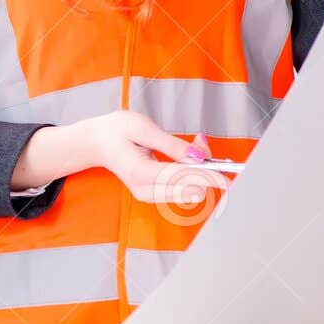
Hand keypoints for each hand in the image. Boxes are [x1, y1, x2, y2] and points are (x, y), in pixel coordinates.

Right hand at [80, 111, 230, 204]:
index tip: (228, 177)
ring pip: (188, 192)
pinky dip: (191, 177)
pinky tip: (188, 160)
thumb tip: (198, 157)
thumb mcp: (142, 128)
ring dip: (199, 173)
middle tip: (200, 142)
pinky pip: (180, 190)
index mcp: (140, 172)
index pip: (182, 177)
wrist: (94, 143)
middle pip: (189, 189)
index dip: (208, 176)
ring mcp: (148, 195)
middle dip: (204, 169)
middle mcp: (144, 189)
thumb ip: (172, 144)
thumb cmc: (114, 132)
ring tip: (191, 147)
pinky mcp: (152, 195)